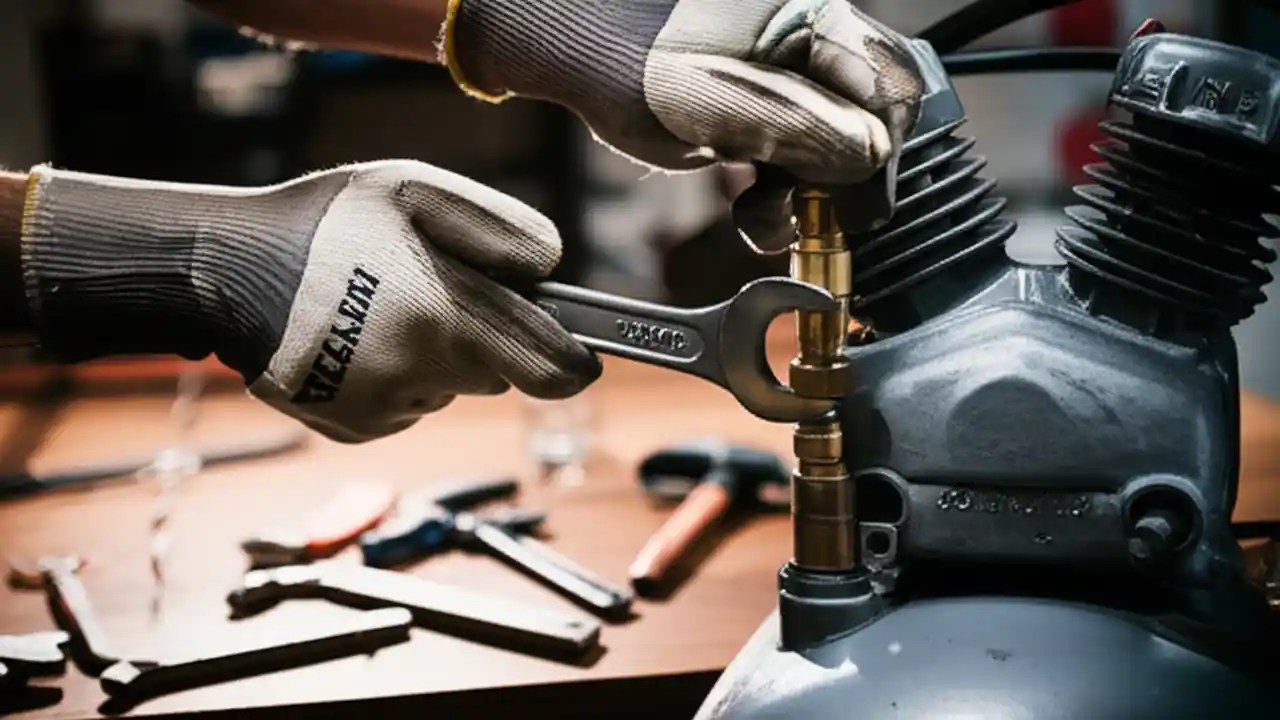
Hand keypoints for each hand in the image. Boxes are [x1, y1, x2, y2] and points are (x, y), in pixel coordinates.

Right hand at [22, 161, 599, 441]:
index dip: (575, 363)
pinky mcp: (353, 427)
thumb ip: (497, 229)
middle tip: (441, 296)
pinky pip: (407, 408)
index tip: (584, 357)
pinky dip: (398, 381)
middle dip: (490, 344)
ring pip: (450, 390)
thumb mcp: (415, 193)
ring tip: (385, 309)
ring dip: (439, 360)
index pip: (551, 369)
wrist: (226, 272)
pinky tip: (359, 342)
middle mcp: (421, 375)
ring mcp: (385, 408)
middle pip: (499, 377)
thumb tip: (551, 272)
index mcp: (446, 318)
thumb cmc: (327, 223)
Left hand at [448, 0, 923, 248]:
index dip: (877, 158)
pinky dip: (779, 174)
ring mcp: (780, 57)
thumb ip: (818, 137)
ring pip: (829, 130)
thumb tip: (870, 164)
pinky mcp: (751, 82)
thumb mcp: (733, 110)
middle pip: (867, 112)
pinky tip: (752, 198)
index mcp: (818, 19)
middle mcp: (810, 30)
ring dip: (805, 183)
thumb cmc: (633, 59)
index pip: (893, 91)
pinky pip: (792, 132)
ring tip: (762, 213)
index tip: (847, 209)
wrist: (564, 33)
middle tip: (803, 215)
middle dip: (839, 174)